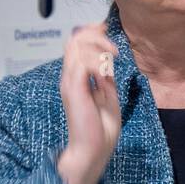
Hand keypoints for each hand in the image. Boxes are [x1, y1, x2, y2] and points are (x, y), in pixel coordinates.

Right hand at [56, 22, 120, 183]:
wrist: (93, 150)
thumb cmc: (100, 129)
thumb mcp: (108, 97)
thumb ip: (106, 79)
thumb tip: (107, 62)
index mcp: (77, 78)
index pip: (76, 44)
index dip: (91, 33)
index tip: (107, 33)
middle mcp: (70, 77)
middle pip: (74, 39)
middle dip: (97, 36)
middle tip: (115, 49)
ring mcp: (70, 82)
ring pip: (76, 46)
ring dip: (99, 48)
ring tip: (113, 60)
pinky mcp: (74, 90)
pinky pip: (82, 64)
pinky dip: (97, 62)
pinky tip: (106, 73)